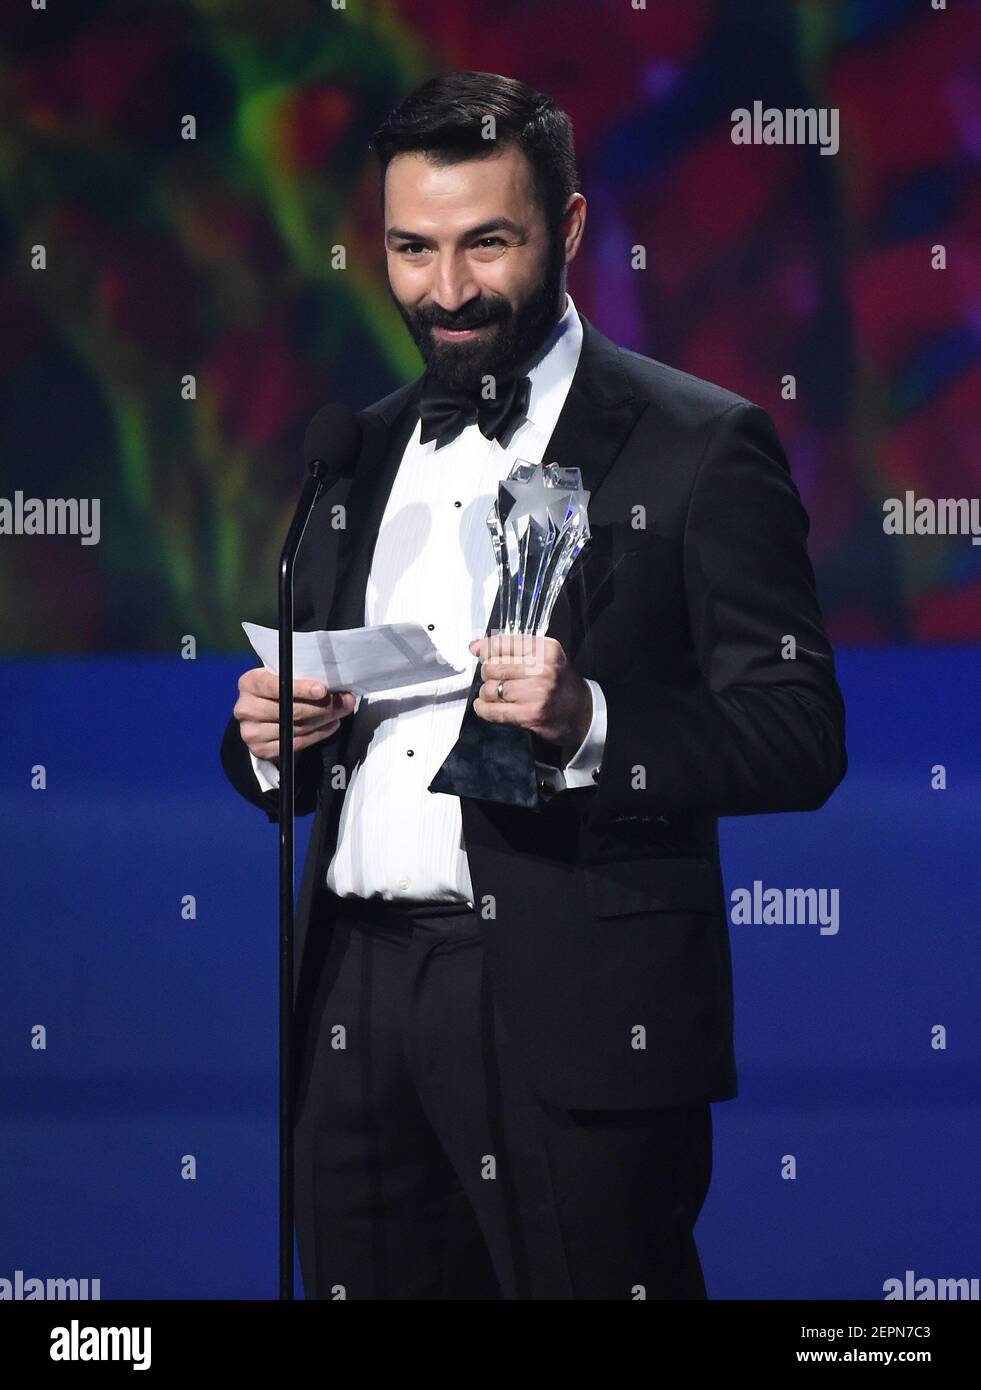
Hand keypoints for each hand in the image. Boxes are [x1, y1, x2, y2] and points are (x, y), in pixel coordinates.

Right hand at [233, 668, 355, 762]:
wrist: (260, 716)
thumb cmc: (277, 690)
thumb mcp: (282, 677)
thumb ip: (300, 678)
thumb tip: (334, 686)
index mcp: (249, 683)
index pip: (275, 686)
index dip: (300, 689)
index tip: (323, 690)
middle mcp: (245, 708)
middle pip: (289, 710)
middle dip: (323, 706)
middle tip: (345, 701)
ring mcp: (250, 732)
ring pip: (296, 728)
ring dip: (324, 720)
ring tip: (341, 712)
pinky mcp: (260, 750)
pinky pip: (296, 744)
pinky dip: (317, 735)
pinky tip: (331, 725)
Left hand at [468, 635, 591, 750]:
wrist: (581, 712)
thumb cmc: (558, 682)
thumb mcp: (542, 657)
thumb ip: (509, 648)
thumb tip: (475, 646)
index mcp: (546, 649)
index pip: (502, 643)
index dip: (486, 649)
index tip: (481, 653)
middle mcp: (543, 669)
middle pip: (493, 666)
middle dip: (488, 673)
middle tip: (496, 678)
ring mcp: (537, 693)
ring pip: (491, 689)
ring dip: (487, 693)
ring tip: (496, 693)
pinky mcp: (530, 714)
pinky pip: (494, 710)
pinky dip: (483, 709)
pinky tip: (484, 706)